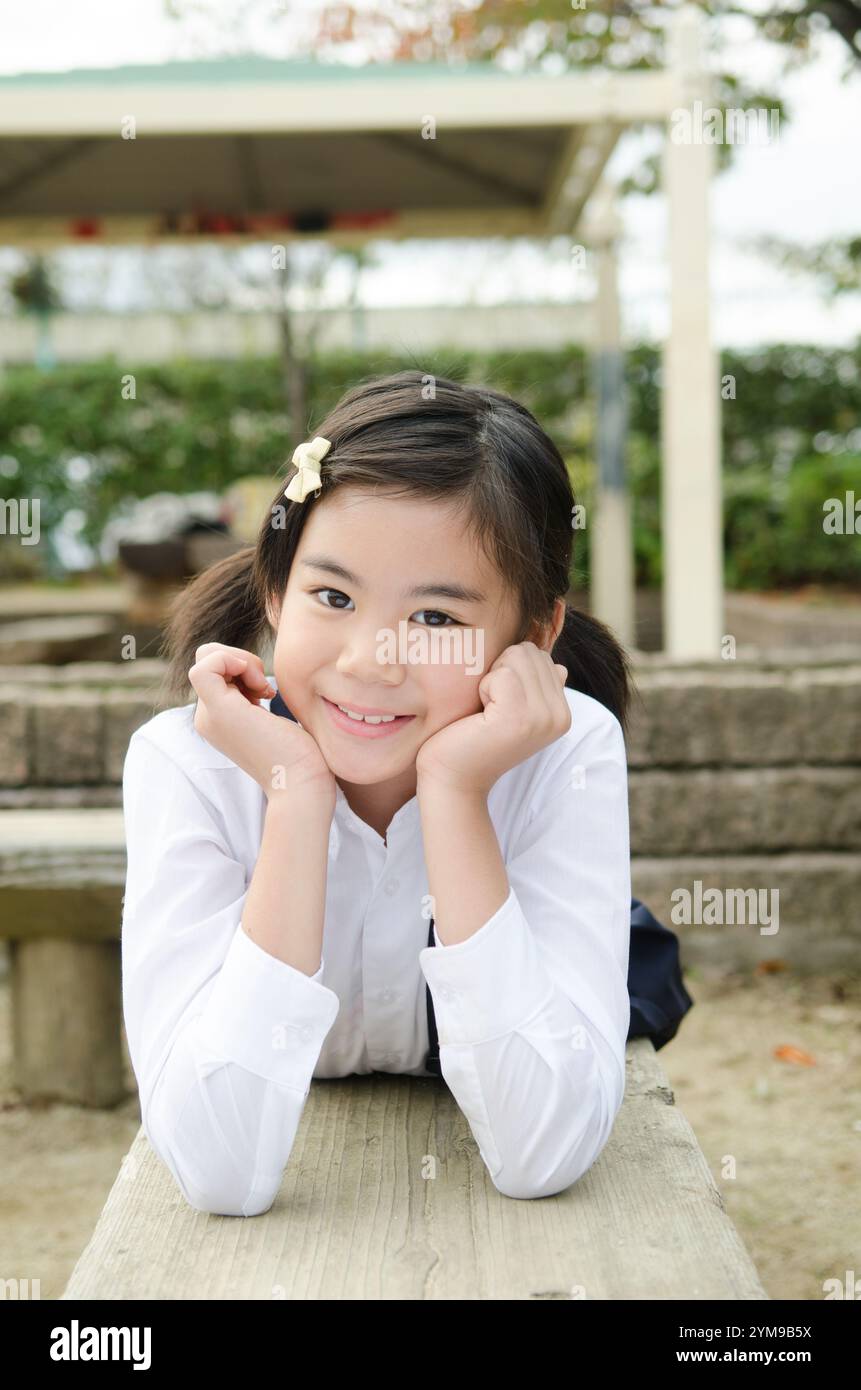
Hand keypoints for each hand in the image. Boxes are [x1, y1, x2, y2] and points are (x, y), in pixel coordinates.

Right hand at [189, 644, 335, 804]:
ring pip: (205, 658)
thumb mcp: (270, 717)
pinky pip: (205, 666)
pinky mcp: (219, 711)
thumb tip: (256, 677)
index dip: (239, 666)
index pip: (213, 670)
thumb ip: (254, 697)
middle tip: (264, 686)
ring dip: (241, 661)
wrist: (301, 782)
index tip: (266, 689)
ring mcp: (209, 716)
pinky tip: (260, 685)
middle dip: (238, 659)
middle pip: (206, 660)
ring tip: (264, 690)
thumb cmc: (298, 753)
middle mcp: (207, 718)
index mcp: (217, 718)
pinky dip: (234, 661)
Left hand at [415, 641, 570, 797]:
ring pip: (516, 657)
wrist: (454, 778)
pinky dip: (484, 688)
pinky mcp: (519, 718)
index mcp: (562, 712)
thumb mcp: (514, 709)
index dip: (509, 671)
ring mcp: (542, 718)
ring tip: (487, 712)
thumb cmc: (475, 738)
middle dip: (501, 671)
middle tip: (491, 709)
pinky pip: (502, 674)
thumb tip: (560, 667)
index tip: (500, 706)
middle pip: (528, 652)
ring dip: (492, 679)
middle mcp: (559, 716)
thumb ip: (537, 687)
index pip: (539, 655)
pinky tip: (481, 715)